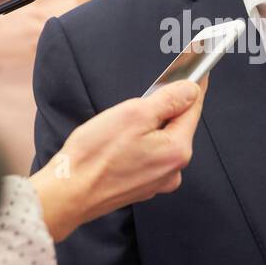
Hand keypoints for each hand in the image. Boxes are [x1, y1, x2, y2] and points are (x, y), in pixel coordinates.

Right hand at [28, 77, 206, 240]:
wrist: (68, 193)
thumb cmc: (95, 156)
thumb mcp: (134, 114)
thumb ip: (168, 100)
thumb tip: (190, 90)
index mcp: (177, 150)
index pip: (193, 108)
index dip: (193, 86)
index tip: (196, 70)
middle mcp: (173, 169)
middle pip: (178, 126)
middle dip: (164, 109)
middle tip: (144, 97)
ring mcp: (158, 180)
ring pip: (161, 141)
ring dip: (148, 128)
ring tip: (120, 126)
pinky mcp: (141, 186)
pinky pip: (148, 156)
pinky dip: (138, 145)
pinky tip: (117, 144)